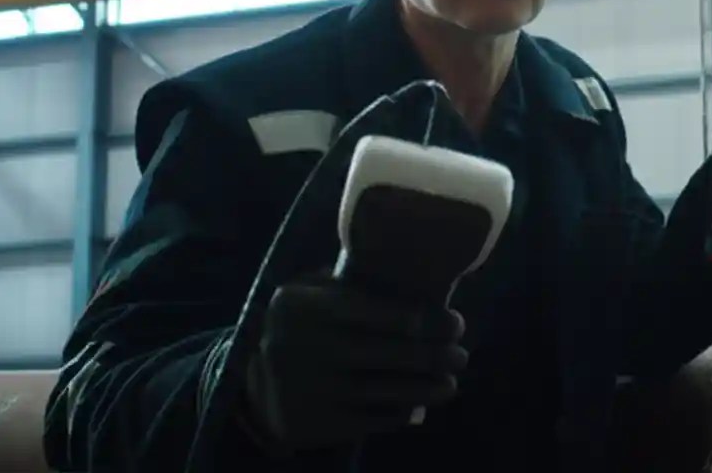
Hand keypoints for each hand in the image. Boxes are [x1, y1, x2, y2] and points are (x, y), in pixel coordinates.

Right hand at [242, 276, 467, 451]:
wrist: (249, 379)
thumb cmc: (301, 326)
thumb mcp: (311, 293)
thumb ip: (355, 286)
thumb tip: (425, 289)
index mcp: (310, 306)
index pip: (388, 314)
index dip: (432, 321)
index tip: (455, 324)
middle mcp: (309, 348)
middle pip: (396, 354)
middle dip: (439, 355)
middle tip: (462, 355)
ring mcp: (313, 389)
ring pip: (391, 391)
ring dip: (430, 387)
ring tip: (450, 383)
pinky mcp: (317, 425)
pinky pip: (375, 419)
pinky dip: (402, 411)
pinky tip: (419, 403)